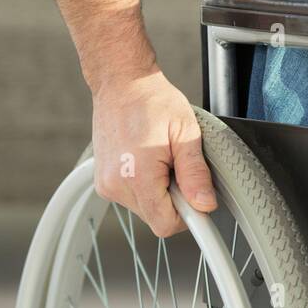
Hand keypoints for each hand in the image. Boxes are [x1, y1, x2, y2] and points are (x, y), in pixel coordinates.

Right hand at [91, 69, 216, 236]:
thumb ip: (195, 173)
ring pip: (144, 208)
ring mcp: (106, 183)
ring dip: (159, 191)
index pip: (165, 224)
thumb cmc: (153, 100)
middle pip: (155, 217)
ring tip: (161, 158)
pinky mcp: (102, 180)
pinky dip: (145, 184)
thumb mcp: (185, 133)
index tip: (197, 199)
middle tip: (178, 165)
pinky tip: (148, 159)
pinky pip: (132, 197)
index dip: (187, 215)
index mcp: (137, 175)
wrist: (122, 83)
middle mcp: (115, 184)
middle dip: (174, 198)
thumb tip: (205, 204)